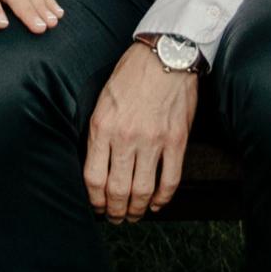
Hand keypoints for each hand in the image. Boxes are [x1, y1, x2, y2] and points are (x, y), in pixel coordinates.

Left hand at [84, 44, 196, 223]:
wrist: (165, 54)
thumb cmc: (131, 74)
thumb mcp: (102, 100)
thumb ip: (99, 132)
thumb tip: (96, 164)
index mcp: (102, 127)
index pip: (93, 178)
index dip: (94, 200)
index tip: (96, 206)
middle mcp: (126, 138)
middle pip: (117, 190)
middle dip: (114, 211)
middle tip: (115, 217)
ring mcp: (154, 141)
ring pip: (143, 190)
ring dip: (137, 210)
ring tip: (134, 215)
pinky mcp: (177, 141)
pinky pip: (170, 180)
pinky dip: (162, 198)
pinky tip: (156, 203)